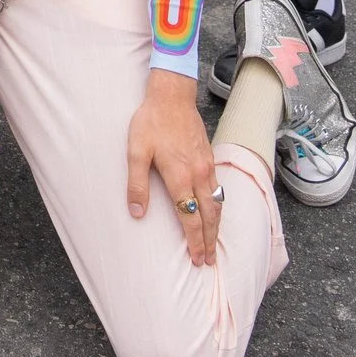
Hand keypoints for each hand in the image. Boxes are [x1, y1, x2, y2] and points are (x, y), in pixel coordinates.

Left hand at [128, 68, 221, 266]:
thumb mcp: (136, 151)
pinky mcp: (210, 157)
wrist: (172, 95)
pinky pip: (219, 189)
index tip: (197, 258)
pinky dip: (220, 207)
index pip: (190, 218)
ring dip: (217, 226)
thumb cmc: (151, 121)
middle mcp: (198, 175)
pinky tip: (216, 211)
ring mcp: (207, 166)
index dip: (194, 241)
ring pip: (217, 204)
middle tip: (209, 261)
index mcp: (180, 176)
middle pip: (209, 216)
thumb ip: (137, 184)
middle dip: (209, 241)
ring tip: (215, 243)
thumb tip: (137, 213)